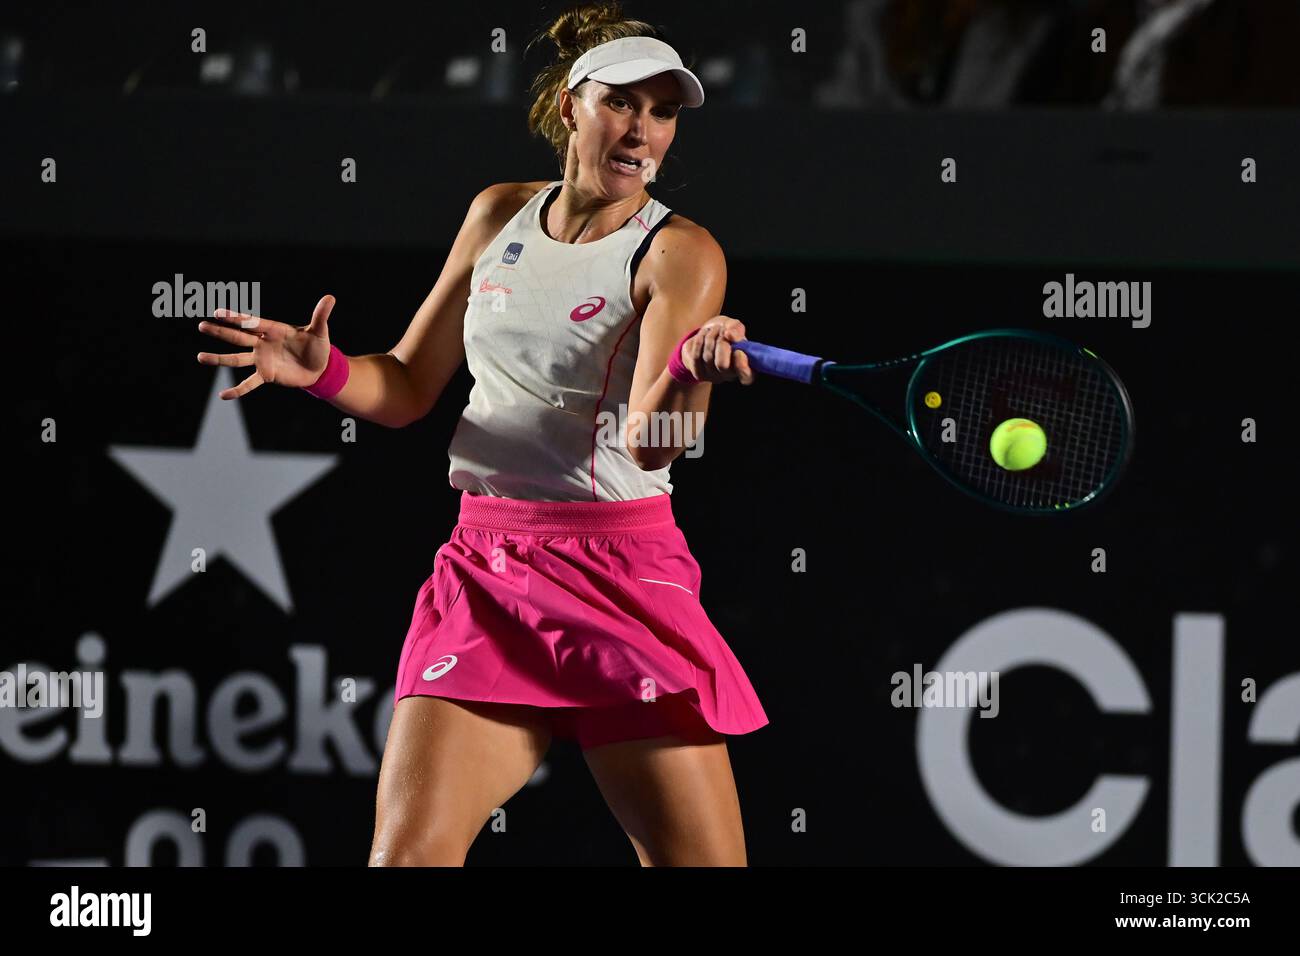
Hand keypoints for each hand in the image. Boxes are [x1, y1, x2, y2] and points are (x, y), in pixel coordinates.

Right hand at [196, 294, 336, 399]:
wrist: (320, 368)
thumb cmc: (318, 346)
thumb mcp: (320, 332)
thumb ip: (320, 315)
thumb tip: (331, 297)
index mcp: (273, 329)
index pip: (251, 322)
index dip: (236, 318)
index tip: (218, 313)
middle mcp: (263, 343)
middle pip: (238, 337)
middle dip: (220, 332)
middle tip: (201, 326)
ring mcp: (262, 360)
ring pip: (237, 358)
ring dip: (219, 358)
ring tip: (200, 357)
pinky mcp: (266, 375)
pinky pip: (249, 384)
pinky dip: (238, 391)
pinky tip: (224, 396)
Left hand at [682, 315, 753, 384]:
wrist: (709, 334)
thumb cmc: (726, 332)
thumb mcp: (734, 327)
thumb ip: (737, 330)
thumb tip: (730, 335)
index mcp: (746, 367)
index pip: (747, 377)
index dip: (742, 367)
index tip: (738, 352)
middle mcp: (730, 376)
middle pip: (722, 365)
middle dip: (721, 343)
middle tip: (723, 331)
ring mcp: (713, 377)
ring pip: (708, 357)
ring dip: (710, 337)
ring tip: (714, 329)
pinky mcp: (699, 374)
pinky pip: (695, 356)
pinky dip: (699, 340)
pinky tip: (703, 334)